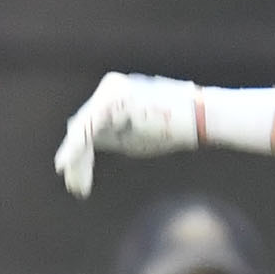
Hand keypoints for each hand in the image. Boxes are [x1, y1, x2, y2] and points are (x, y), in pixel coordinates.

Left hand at [54, 72, 201, 196]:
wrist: (204, 116)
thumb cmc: (177, 128)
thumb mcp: (137, 136)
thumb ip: (111, 138)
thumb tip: (86, 147)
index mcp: (115, 92)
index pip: (90, 124)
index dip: (80, 152)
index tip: (76, 176)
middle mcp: (109, 87)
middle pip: (82, 126)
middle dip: (76, 157)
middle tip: (74, 186)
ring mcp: (110, 91)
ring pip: (82, 129)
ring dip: (76, 157)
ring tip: (75, 183)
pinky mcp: (114, 100)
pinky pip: (88, 128)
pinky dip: (78, 149)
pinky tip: (70, 165)